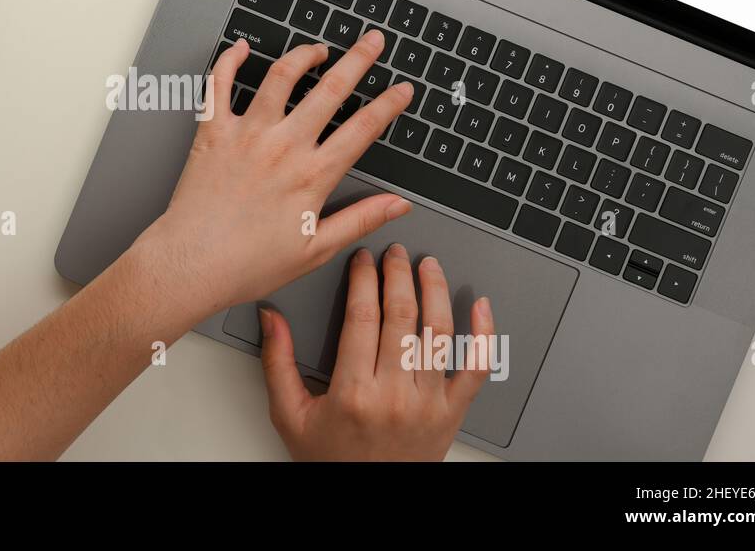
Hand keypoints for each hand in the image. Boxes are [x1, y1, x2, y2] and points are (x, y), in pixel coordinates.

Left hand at [133, 30, 414, 318]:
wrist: (191, 264)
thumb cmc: (247, 263)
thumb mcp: (316, 249)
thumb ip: (360, 220)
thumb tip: (398, 204)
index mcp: (312, 175)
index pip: (362, 128)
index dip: (388, 105)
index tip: (402, 89)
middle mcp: (283, 146)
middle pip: (330, 90)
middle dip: (357, 60)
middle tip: (372, 41)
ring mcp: (247, 135)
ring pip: (281, 77)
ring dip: (303, 55)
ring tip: (318, 48)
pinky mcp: (213, 133)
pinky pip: (219, 86)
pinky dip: (230, 61)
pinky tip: (241, 48)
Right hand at [259, 245, 493, 459]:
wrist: (366, 500)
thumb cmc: (330, 461)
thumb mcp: (289, 415)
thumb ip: (276, 362)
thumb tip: (270, 317)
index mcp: (352, 392)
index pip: (362, 316)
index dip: (363, 279)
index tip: (361, 260)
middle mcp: (394, 395)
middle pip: (401, 315)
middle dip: (398, 274)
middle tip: (394, 253)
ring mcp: (428, 404)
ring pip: (438, 333)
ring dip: (435, 290)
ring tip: (429, 265)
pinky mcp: (452, 413)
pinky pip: (476, 369)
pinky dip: (484, 335)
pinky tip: (481, 308)